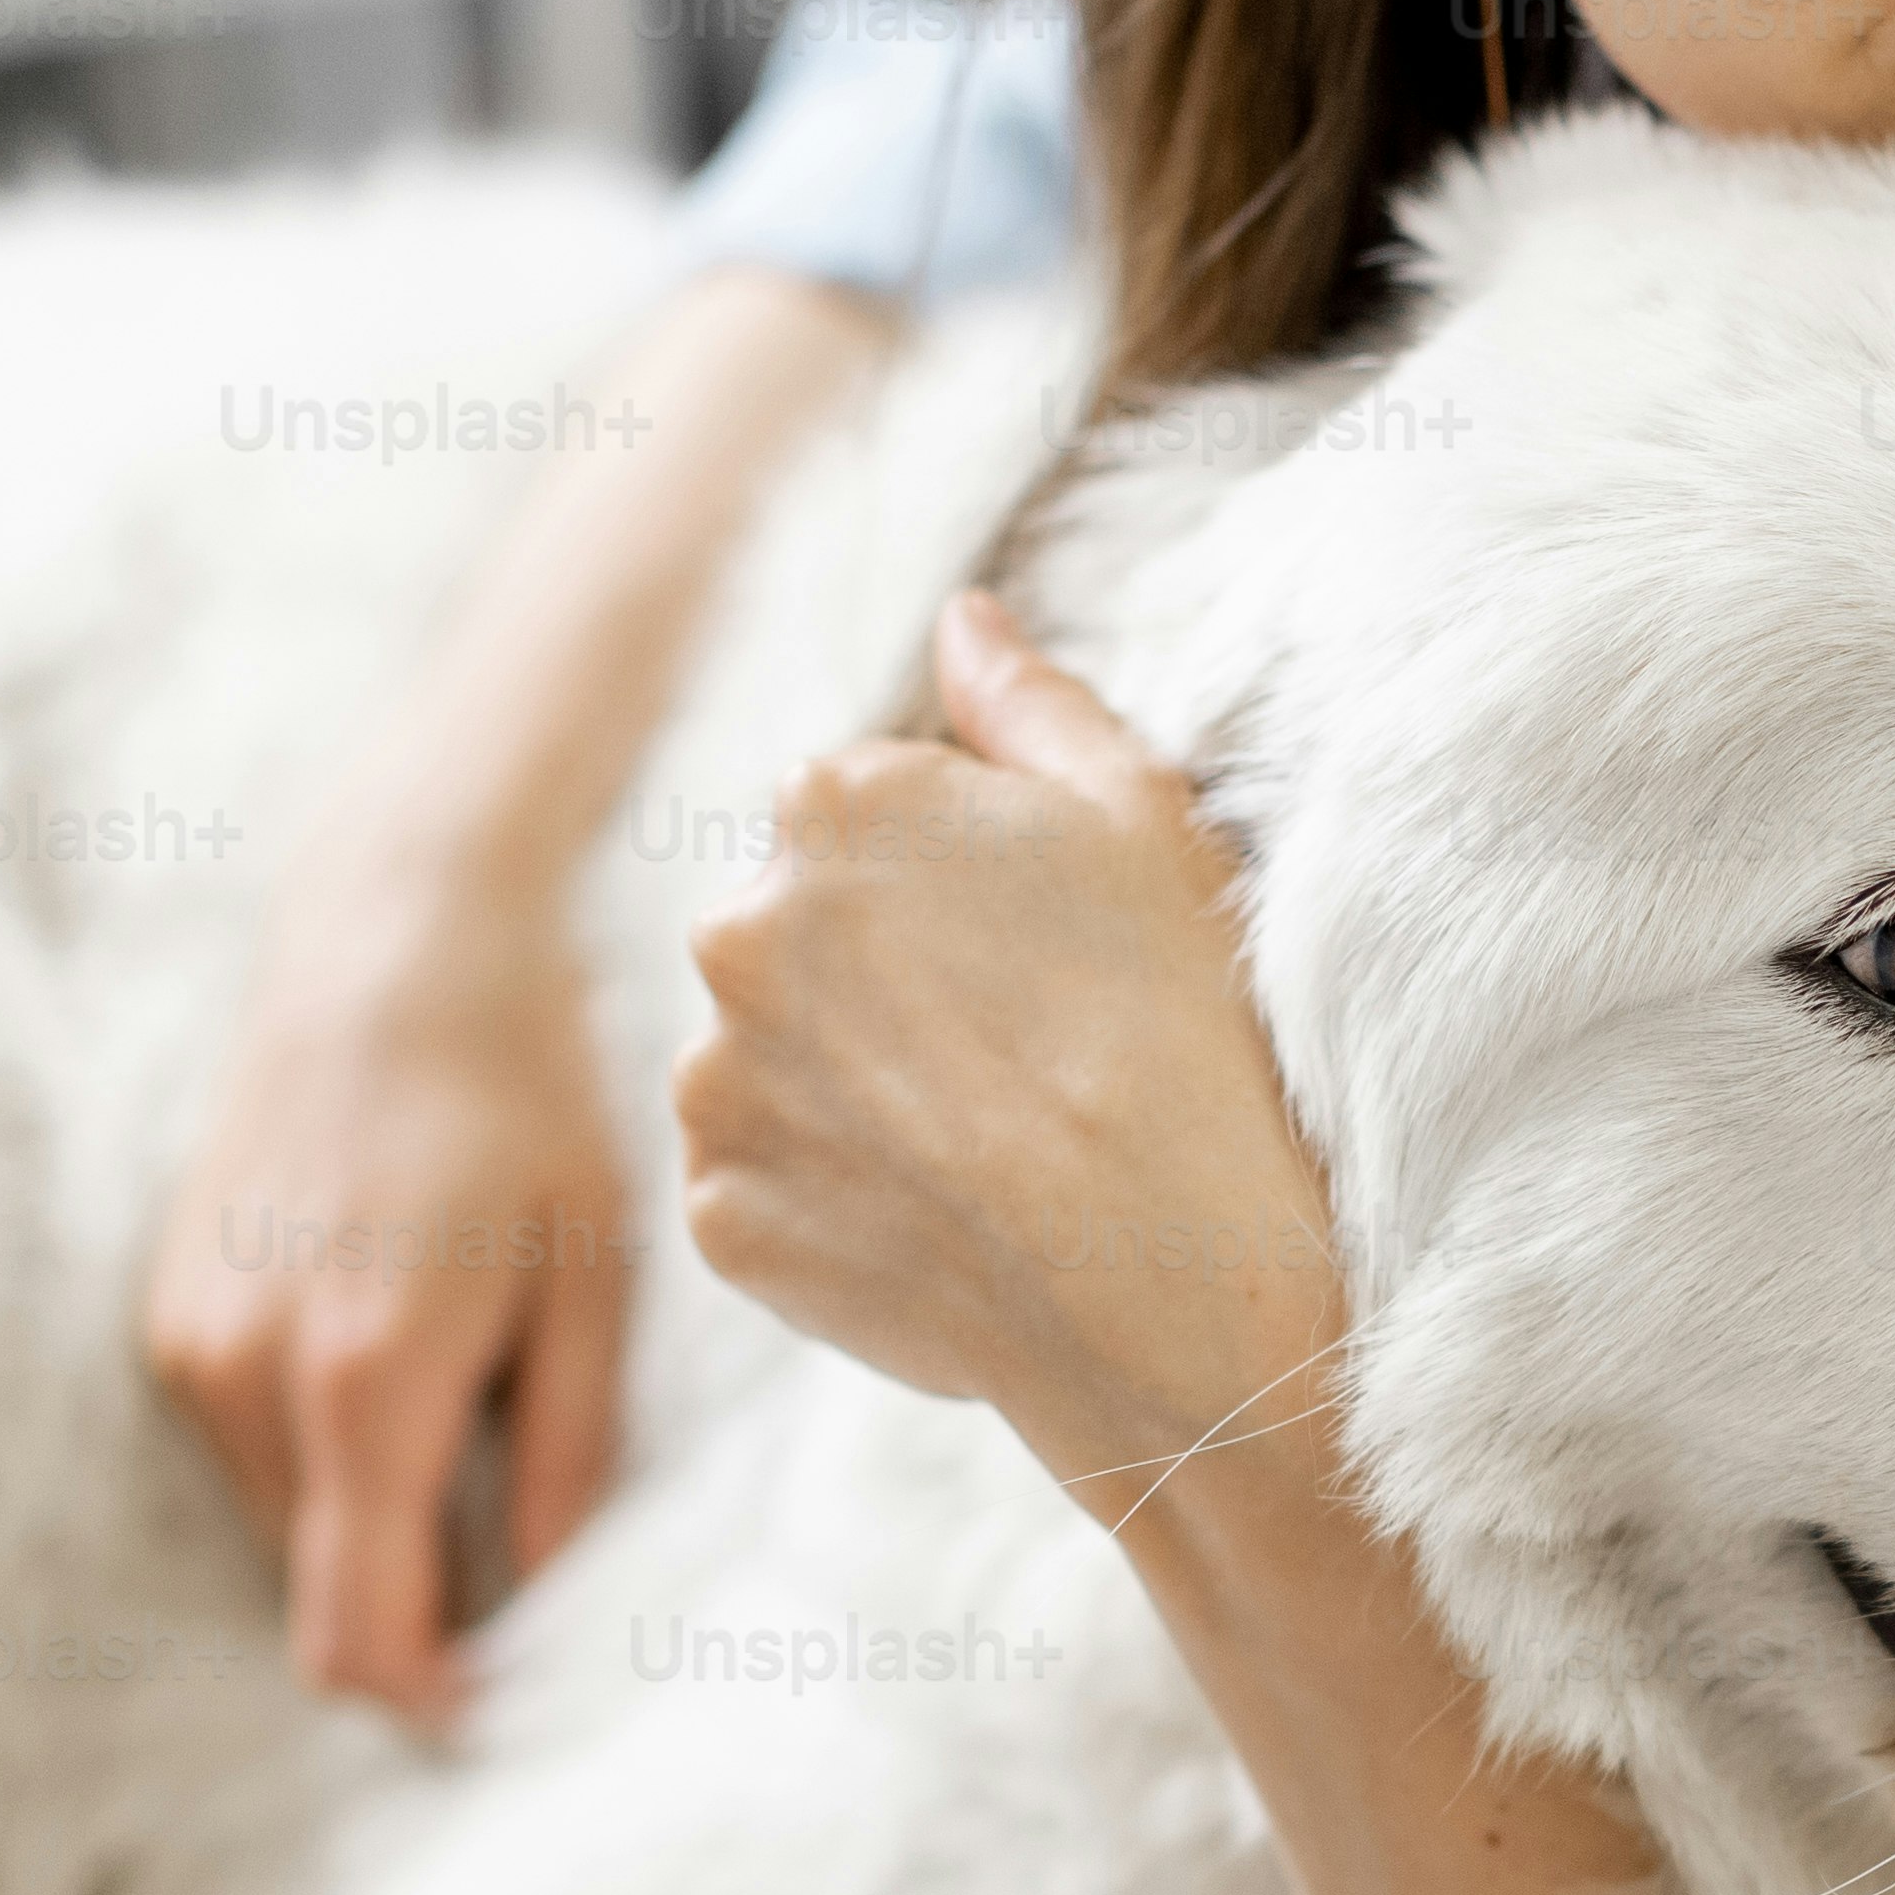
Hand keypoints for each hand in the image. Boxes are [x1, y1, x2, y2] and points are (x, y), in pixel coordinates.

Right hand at [145, 861, 643, 1724]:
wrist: (387, 951)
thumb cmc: (523, 1105)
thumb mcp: (590, 1281)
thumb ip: (567, 1458)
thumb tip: (549, 1607)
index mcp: (362, 1379)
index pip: (359, 1637)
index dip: (434, 1702)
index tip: (511, 1702)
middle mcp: (247, 1378)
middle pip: (321, 1598)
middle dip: (420, 1609)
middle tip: (532, 1541)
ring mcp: (190, 1347)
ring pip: (289, 1530)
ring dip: (377, 1520)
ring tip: (471, 1394)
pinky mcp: (169, 1317)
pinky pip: (257, 1453)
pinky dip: (331, 1451)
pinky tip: (400, 1344)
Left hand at [673, 594, 1352, 1477]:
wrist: (1168, 1276)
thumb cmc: (1179, 1031)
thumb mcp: (1142, 819)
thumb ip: (1029, 704)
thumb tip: (959, 618)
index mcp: (834, 802)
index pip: (860, 821)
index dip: (957, 893)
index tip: (1034, 961)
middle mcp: (739, 925)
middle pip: (797, 938)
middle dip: (880, 986)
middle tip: (1014, 1061)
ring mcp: (715, 1077)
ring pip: (768, 1063)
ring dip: (846, 1091)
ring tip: (980, 1149)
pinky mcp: (715, 1211)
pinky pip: (761, 1187)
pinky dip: (832, 1203)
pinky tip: (939, 1220)